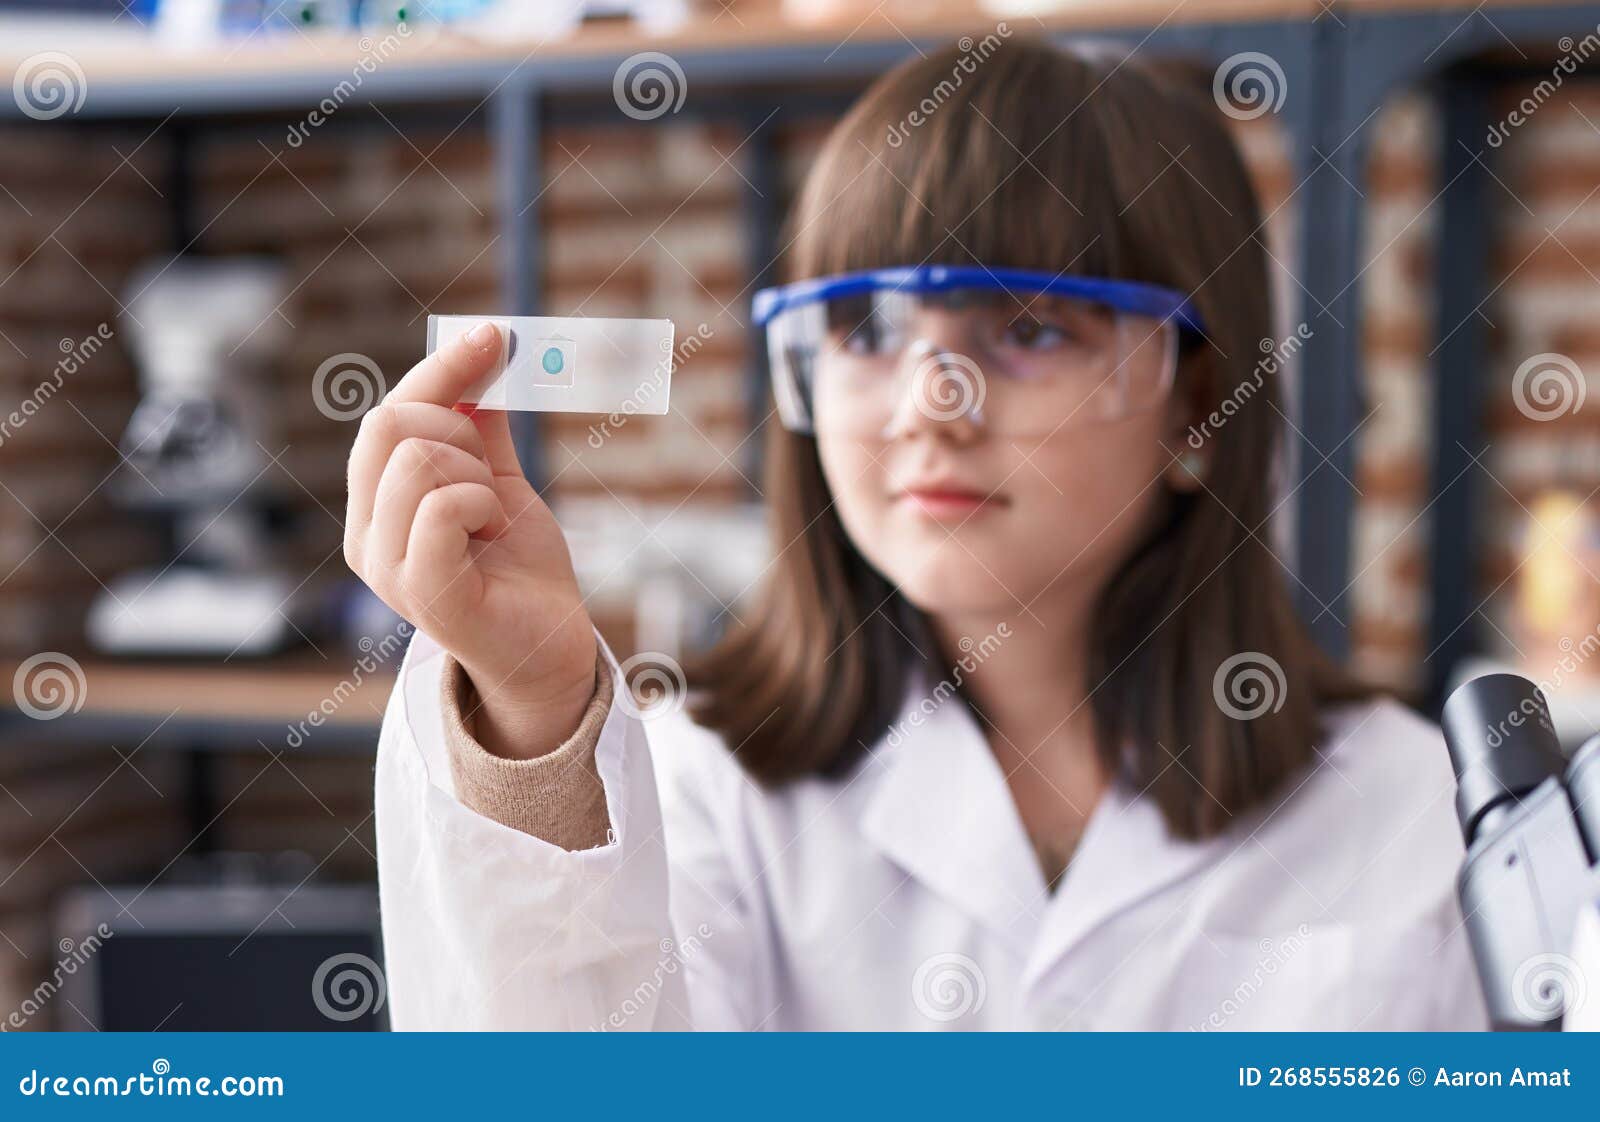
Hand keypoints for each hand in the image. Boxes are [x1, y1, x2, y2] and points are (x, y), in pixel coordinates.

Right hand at [344, 322, 598, 757]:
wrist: (549, 646)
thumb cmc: (519, 568)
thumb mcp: (499, 482)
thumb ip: (482, 429)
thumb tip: (484, 354)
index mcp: (375, 506)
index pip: (389, 412)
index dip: (443, 368)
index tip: (496, 335)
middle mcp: (366, 536)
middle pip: (391, 423)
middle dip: (462, 431)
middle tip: (491, 479)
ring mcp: (386, 568)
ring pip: (419, 459)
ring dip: (478, 477)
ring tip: (492, 521)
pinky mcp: (423, 591)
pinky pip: (443, 505)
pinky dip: (482, 503)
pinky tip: (493, 533)